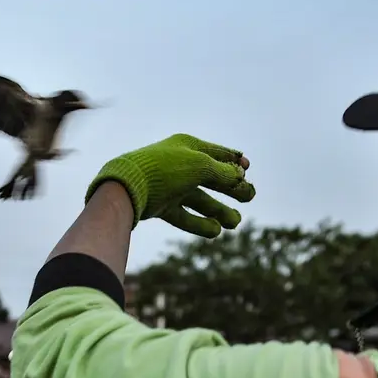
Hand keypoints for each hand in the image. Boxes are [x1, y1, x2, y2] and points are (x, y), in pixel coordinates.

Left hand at [85, 134, 254, 237]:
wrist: (127, 188)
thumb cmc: (165, 170)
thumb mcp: (200, 167)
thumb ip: (223, 172)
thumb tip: (241, 175)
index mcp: (186, 146)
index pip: (216, 153)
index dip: (234, 160)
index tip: (249, 168)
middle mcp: (178, 165)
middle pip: (211, 178)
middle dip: (231, 188)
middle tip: (250, 197)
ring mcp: (168, 186)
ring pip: (199, 199)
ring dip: (219, 211)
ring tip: (235, 223)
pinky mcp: (160, 206)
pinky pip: (184, 215)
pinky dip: (199, 223)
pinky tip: (216, 231)